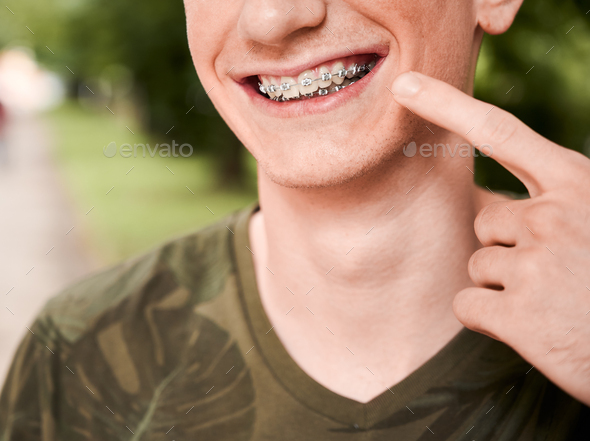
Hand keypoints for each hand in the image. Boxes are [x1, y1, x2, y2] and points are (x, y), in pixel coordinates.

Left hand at [391, 71, 589, 405]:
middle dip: (508, 247)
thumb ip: (546, 203)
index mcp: (578, 183)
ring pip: (476, 264)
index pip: (500, 131)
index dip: (446, 105)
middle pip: (485, 220)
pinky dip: (490, 318)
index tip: (405, 86)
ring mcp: (537, 264)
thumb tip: (481, 202)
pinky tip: (533, 328)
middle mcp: (555, 215)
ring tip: (552, 303)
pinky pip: (467, 304)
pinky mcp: (519, 315)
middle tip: (556, 274)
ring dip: (503, 285)